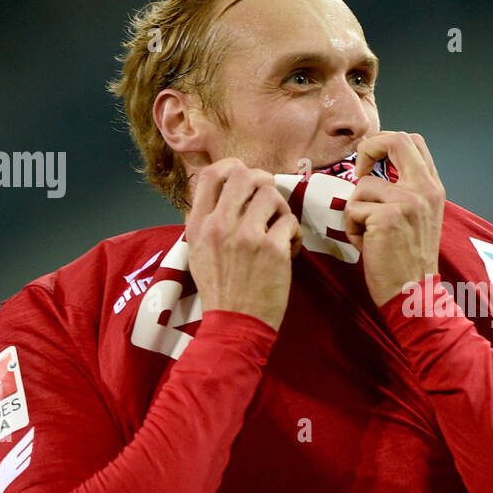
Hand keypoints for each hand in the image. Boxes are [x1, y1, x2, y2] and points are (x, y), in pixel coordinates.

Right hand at [184, 158, 302, 329]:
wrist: (234, 325)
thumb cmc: (219, 290)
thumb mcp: (197, 252)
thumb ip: (207, 221)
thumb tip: (225, 193)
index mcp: (199, 224)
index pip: (211, 174)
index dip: (232, 167)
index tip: (245, 178)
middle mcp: (220, 225)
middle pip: (246, 175)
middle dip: (264, 183)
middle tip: (270, 204)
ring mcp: (247, 236)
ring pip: (272, 195)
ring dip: (282, 210)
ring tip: (280, 231)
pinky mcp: (272, 249)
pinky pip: (290, 222)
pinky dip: (295, 235)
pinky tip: (290, 252)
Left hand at [344, 131, 445, 306]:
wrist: (414, 292)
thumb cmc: (409, 259)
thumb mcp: (420, 217)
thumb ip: (406, 190)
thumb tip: (372, 170)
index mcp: (432, 188)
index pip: (412, 141)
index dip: (385, 142)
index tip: (371, 163)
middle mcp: (424, 190)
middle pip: (394, 139)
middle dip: (368, 148)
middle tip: (358, 172)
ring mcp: (407, 202)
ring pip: (362, 186)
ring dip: (356, 211)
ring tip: (370, 234)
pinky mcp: (386, 217)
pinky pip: (353, 210)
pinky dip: (353, 229)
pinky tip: (368, 245)